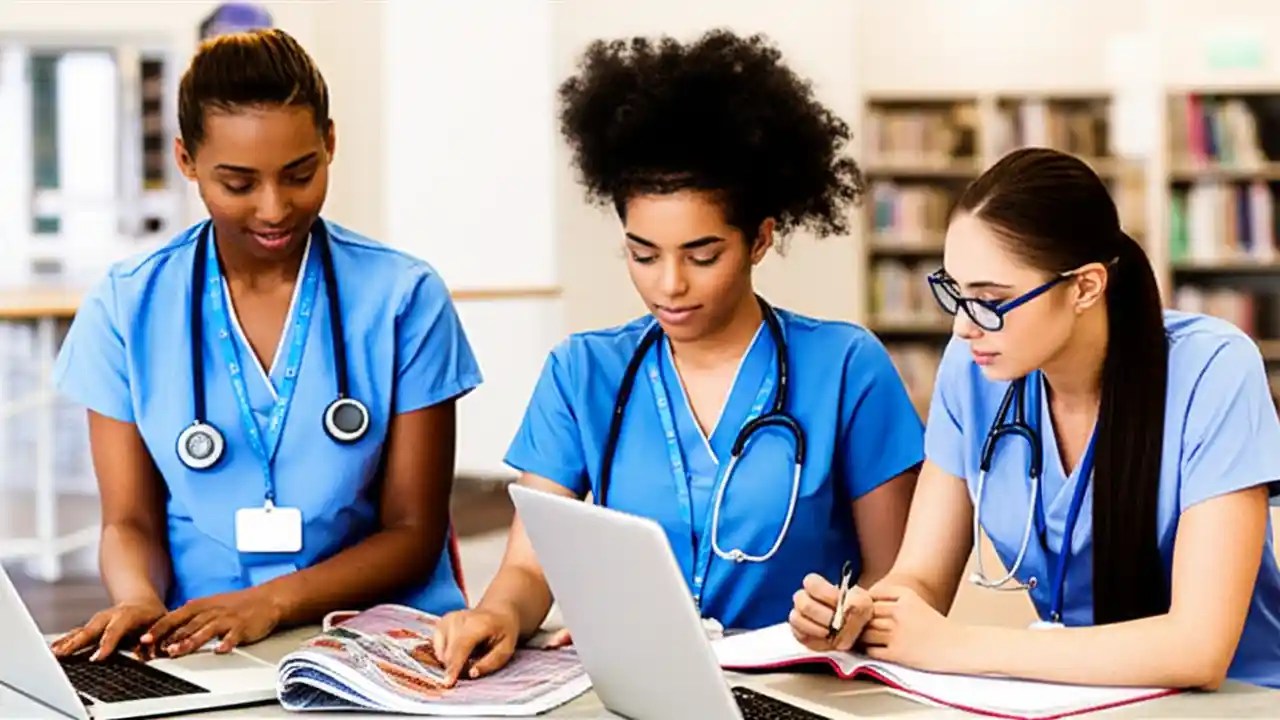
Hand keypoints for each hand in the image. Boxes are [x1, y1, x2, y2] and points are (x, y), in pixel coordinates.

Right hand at [51, 598, 167, 660]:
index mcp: (130, 615)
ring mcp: (99, 620)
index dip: (107, 643)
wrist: (142, 602)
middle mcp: (111, 615)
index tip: (97, 658)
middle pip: (93, 628)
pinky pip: (77, 633)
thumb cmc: (153, 617)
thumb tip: (148, 651)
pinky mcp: (92, 626)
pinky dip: (65, 641)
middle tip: (63, 654)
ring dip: (67, 642)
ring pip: (82, 631)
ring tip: (54, 653)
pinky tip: (54, 650)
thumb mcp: (161, 625)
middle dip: (78, 642)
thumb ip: (155, 638)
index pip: (117, 629)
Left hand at [141, 587, 283, 658]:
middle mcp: (213, 611)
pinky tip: (220, 650)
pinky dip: (227, 642)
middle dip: (171, 638)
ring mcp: (228, 619)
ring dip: (191, 641)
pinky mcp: (243, 627)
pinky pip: (234, 636)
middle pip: (188, 625)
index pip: (175, 617)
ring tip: (179, 651)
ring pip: (207, 630)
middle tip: (156, 650)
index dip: (159, 628)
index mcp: (202, 606)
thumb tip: (166, 631)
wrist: (267, 599)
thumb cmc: (237, 605)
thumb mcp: (210, 606)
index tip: (144, 639)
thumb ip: (190, 618)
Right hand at [431, 607, 520, 684]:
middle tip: (471, 666)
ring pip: (441, 653)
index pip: (461, 646)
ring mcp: (447, 620)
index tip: (447, 683)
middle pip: (448, 653)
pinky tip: (460, 649)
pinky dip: (447, 655)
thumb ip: (491, 662)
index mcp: (478, 623)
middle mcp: (458, 619)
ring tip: (469, 654)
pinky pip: (438, 649)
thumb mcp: (506, 648)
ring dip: (452, 661)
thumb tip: (471, 674)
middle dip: (455, 668)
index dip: (454, 666)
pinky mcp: (440, 624)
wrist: (496, 611)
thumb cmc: (503, 631)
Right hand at [789, 573, 871, 651]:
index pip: (811, 583)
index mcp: (814, 585)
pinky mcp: (799, 634)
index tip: (840, 603)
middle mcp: (802, 599)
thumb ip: (857, 603)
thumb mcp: (863, 603)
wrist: (855, 629)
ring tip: (834, 634)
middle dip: (825, 616)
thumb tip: (846, 610)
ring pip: (798, 620)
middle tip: (839, 624)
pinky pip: (801, 636)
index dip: (826, 594)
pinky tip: (828, 640)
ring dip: (819, 629)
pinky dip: (816, 640)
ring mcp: (798, 616)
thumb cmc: (855, 611)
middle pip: (805, 605)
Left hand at [862, 584, 967, 672]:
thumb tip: (862, 602)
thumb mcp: (915, 602)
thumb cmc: (937, 627)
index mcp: (905, 596)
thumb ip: (892, 599)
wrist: (958, 647)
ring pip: (865, 632)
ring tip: (861, 638)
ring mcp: (897, 633)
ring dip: (860, 636)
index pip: (871, 595)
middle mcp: (899, 612)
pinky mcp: (897, 653)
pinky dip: (867, 650)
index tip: (861, 609)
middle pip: (866, 614)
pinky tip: (871, 649)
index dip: (863, 604)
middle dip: (859, 620)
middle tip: (855, 625)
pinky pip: (871, 649)